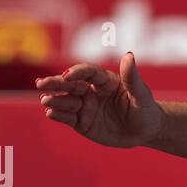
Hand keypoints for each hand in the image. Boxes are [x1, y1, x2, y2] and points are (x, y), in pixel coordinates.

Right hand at [34, 52, 162, 148]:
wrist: (144, 131)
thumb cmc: (145, 108)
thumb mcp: (141, 94)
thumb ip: (132, 77)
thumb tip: (129, 55)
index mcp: (105, 80)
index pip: (88, 73)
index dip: (77, 72)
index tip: (68, 75)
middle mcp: (92, 91)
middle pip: (71, 85)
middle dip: (56, 83)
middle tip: (41, 83)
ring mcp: (85, 106)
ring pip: (66, 101)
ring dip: (54, 99)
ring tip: (45, 100)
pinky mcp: (81, 122)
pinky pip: (67, 117)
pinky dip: (58, 114)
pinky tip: (50, 112)